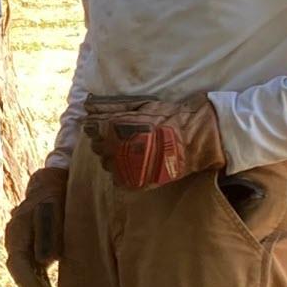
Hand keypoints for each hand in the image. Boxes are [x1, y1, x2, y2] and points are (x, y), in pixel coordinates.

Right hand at [4, 165, 67, 286]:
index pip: (20, 268)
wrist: (57, 178)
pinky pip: (33, 266)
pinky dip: (42, 280)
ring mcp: (22, 241)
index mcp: (17, 233)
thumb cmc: (58, 193)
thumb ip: (51, 233)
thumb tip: (46, 260)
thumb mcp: (57, 209)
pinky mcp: (32, 242)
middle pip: (21, 273)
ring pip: (27, 271)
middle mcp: (15, 239)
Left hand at [81, 95, 225, 188]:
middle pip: (97, 147)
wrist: (199, 136)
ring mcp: (126, 167)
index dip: (97, 126)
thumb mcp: (141, 105)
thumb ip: (111, 106)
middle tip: (125, 137)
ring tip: (134, 150)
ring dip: (115, 157)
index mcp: (115, 129)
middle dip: (106, 141)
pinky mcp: (137, 181)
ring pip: (107, 164)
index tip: (108, 125)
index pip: (91, 129)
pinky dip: (124, 172)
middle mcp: (116, 149)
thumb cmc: (170, 117)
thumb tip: (88, 106)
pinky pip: (119, 179)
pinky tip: (136, 163)